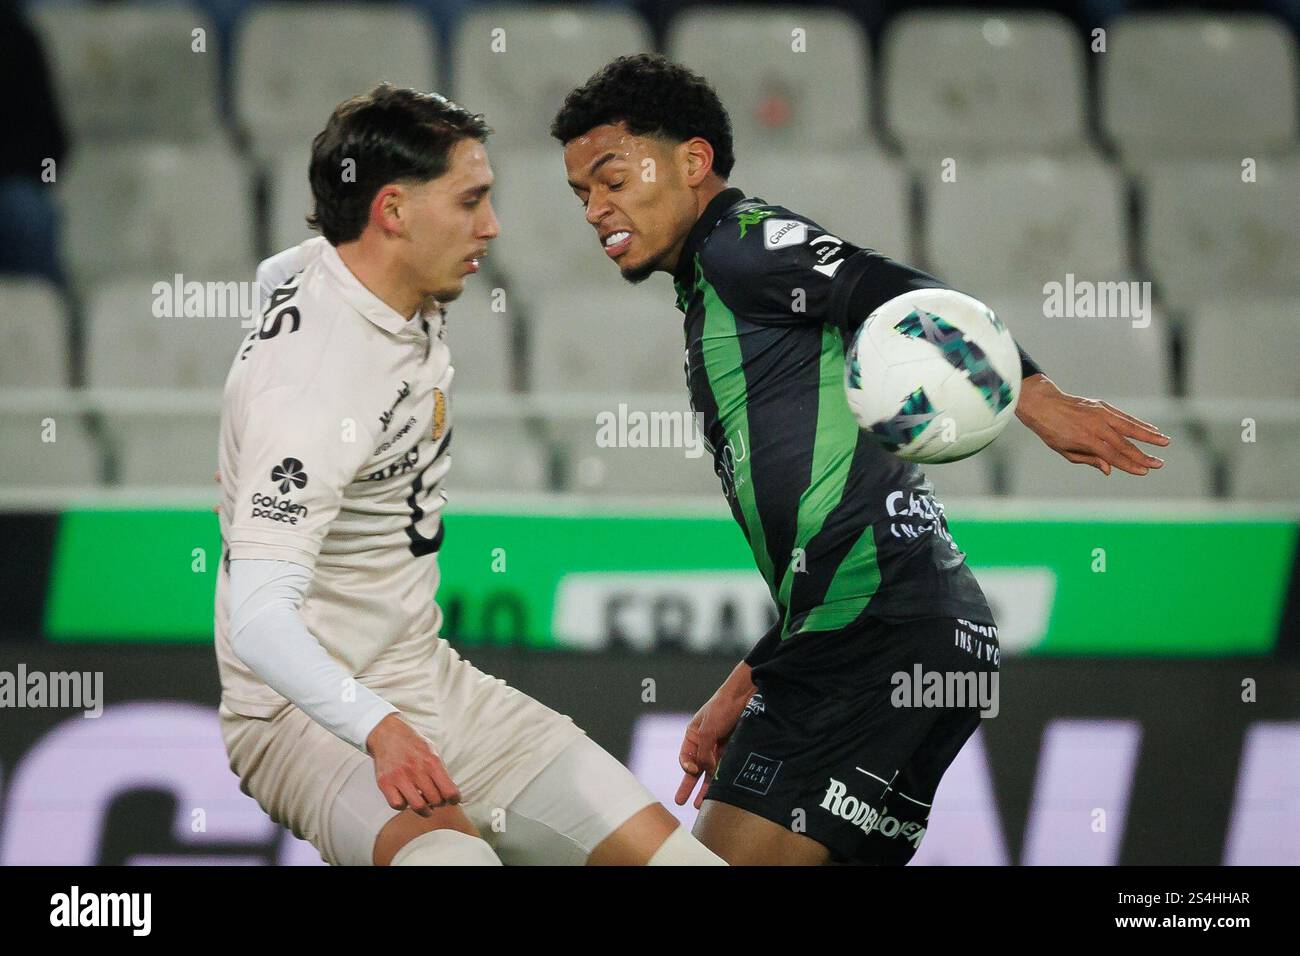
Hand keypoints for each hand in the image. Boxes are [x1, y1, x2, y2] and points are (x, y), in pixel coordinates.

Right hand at [366, 713, 460, 815]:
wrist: (387, 733)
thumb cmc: (412, 744)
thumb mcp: (432, 751)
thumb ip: (441, 771)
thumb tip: (451, 793)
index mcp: (432, 761)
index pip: (449, 791)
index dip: (454, 800)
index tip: (452, 800)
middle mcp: (416, 769)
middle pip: (435, 801)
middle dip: (439, 803)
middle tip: (436, 801)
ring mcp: (399, 776)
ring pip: (418, 806)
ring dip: (424, 810)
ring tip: (426, 807)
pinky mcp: (384, 782)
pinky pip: (397, 805)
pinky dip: (403, 805)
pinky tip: (406, 798)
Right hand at [675, 663, 756, 809]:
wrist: (745, 697)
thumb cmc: (722, 707)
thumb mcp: (707, 729)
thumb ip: (704, 753)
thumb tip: (707, 771)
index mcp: (693, 736)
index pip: (685, 757)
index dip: (686, 766)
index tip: (692, 771)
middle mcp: (705, 745)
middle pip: (694, 769)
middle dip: (688, 785)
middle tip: (681, 802)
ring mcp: (719, 750)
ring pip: (710, 773)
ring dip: (706, 789)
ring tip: (700, 806)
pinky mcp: (734, 752)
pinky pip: (725, 770)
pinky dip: (722, 781)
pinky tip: (720, 794)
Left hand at [1016, 374, 1169, 475]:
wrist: (1044, 404)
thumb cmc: (1052, 431)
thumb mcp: (1065, 451)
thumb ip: (1089, 459)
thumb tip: (1110, 469)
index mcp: (1086, 439)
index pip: (1113, 455)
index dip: (1129, 465)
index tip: (1144, 471)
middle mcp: (1096, 425)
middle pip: (1124, 443)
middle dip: (1143, 455)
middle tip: (1159, 464)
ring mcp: (1101, 413)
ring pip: (1130, 426)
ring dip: (1149, 435)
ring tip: (1165, 442)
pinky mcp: (1103, 406)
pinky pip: (1124, 416)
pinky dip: (1139, 423)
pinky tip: (1151, 429)